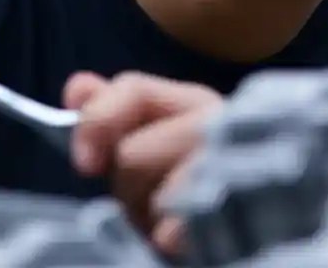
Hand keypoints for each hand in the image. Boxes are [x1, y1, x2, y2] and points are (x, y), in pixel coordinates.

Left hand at [64, 71, 223, 256]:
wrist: (250, 221)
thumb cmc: (189, 184)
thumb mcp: (153, 142)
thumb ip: (116, 114)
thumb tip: (77, 88)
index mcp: (197, 103)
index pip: (133, 90)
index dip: (97, 122)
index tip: (85, 166)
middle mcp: (220, 125)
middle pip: (132, 154)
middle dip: (129, 187)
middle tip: (153, 202)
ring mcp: (231, 168)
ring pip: (153, 194)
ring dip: (149, 217)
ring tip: (170, 219)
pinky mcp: (236, 213)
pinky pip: (173, 231)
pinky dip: (168, 239)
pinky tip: (184, 238)